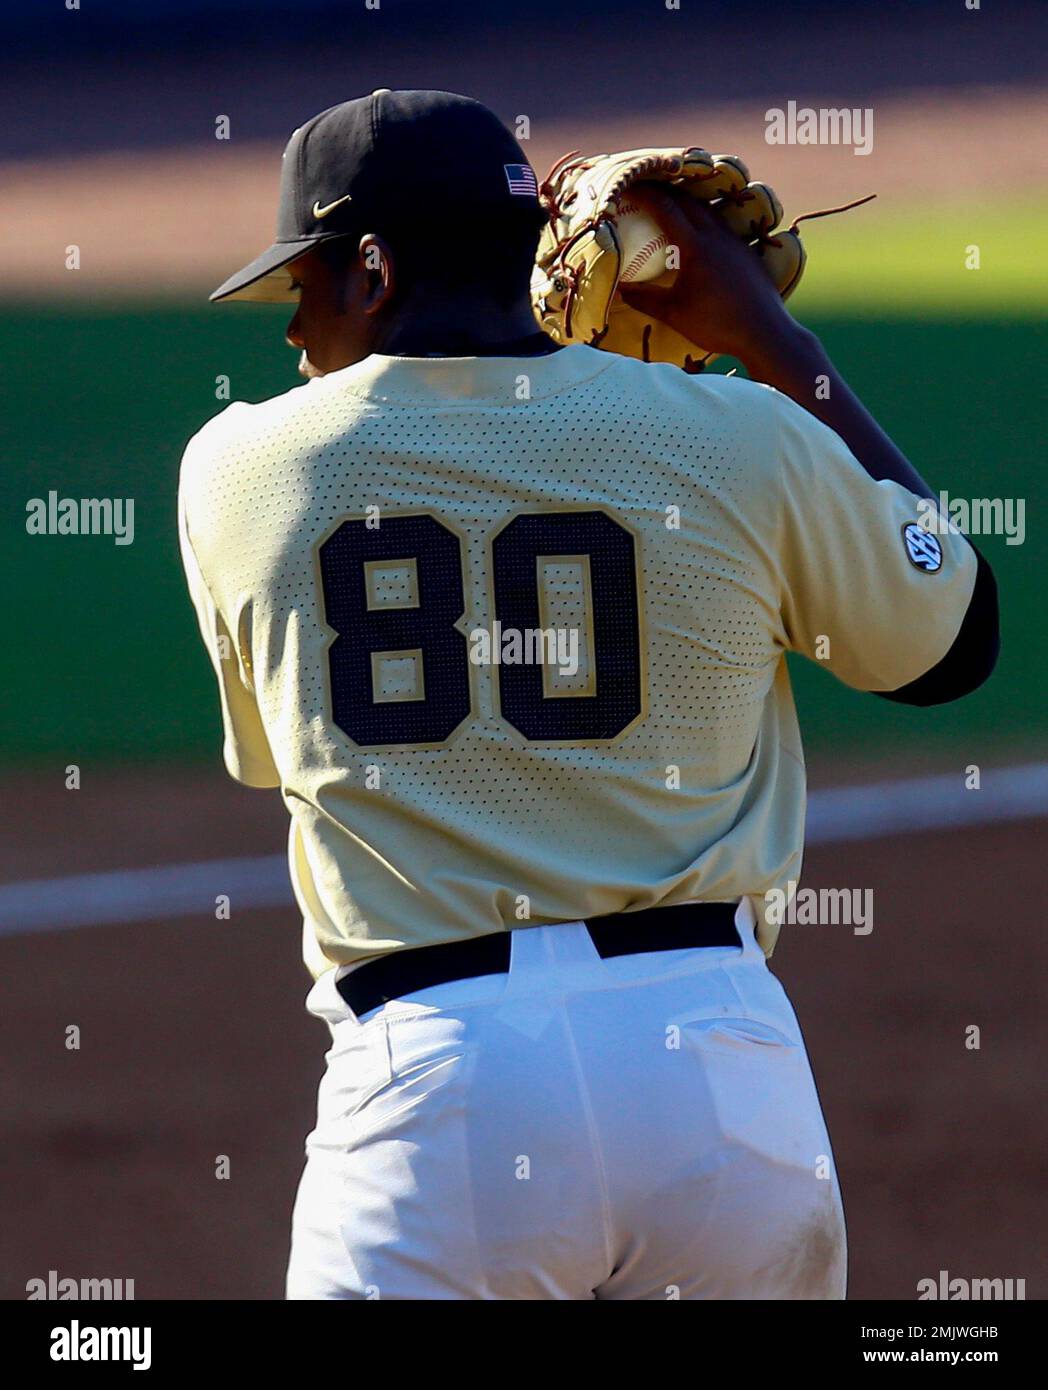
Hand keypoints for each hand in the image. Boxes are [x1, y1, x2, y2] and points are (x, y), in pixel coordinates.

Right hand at [617, 182, 799, 365]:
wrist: (763, 332)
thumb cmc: (715, 324)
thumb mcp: (674, 313)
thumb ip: (645, 299)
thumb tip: (619, 290)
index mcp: (695, 246)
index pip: (665, 208)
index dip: (644, 195)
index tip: (627, 189)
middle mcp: (716, 236)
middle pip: (687, 200)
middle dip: (664, 190)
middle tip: (646, 190)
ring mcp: (735, 241)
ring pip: (708, 210)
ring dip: (687, 201)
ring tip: (672, 203)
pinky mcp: (747, 251)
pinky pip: (723, 225)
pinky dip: (706, 219)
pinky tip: (701, 230)